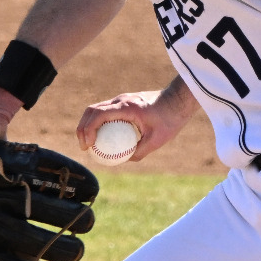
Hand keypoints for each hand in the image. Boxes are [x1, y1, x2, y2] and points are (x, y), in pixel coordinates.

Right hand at [77, 80, 196, 163]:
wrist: (178, 100)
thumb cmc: (170, 119)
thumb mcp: (157, 140)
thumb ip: (140, 151)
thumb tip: (125, 160)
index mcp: (126, 107)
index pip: (98, 115)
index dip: (87, 130)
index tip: (88, 146)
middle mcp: (121, 100)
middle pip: (91, 110)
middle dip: (82, 128)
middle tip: (84, 146)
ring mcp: (121, 99)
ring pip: (97, 109)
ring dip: (88, 124)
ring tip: (89, 143)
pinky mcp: (124, 102)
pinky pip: (106, 111)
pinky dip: (98, 122)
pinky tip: (102, 137)